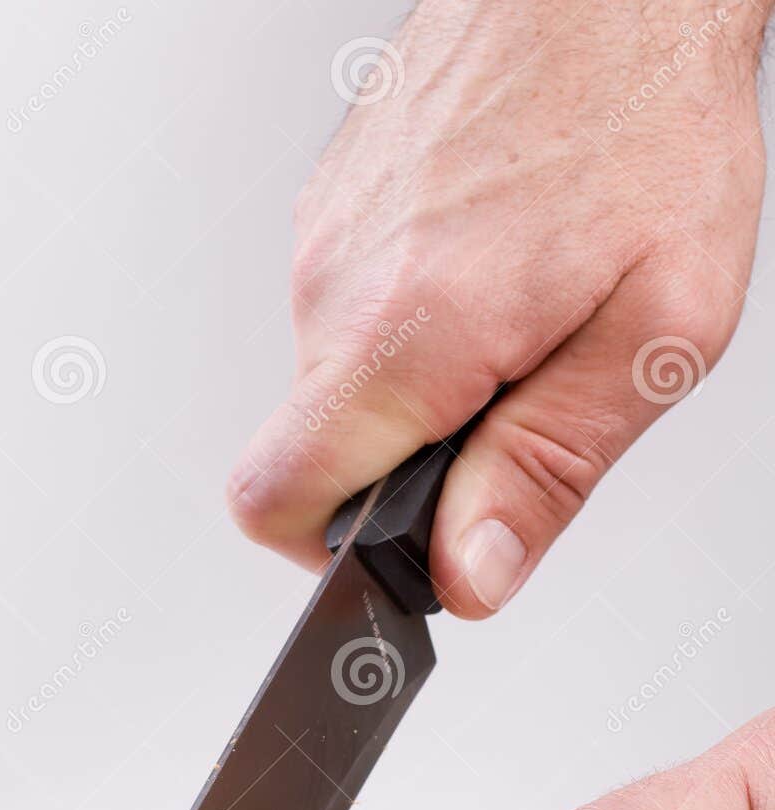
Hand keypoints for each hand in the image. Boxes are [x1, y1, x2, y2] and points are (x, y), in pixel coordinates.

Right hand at [228, 0, 766, 614]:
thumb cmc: (648, 117)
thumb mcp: (652, 332)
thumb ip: (549, 470)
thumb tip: (471, 575)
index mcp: (405, 334)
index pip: (276, 501)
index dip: (329, 556)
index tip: (404, 549)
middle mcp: (335, 283)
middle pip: (321, 449)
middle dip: (414, 462)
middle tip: (521, 398)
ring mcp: (324, 236)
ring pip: (343, 377)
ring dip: (426, 384)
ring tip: (525, 312)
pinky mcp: (335, 203)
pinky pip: (354, 306)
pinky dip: (419, 319)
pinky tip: (499, 263)